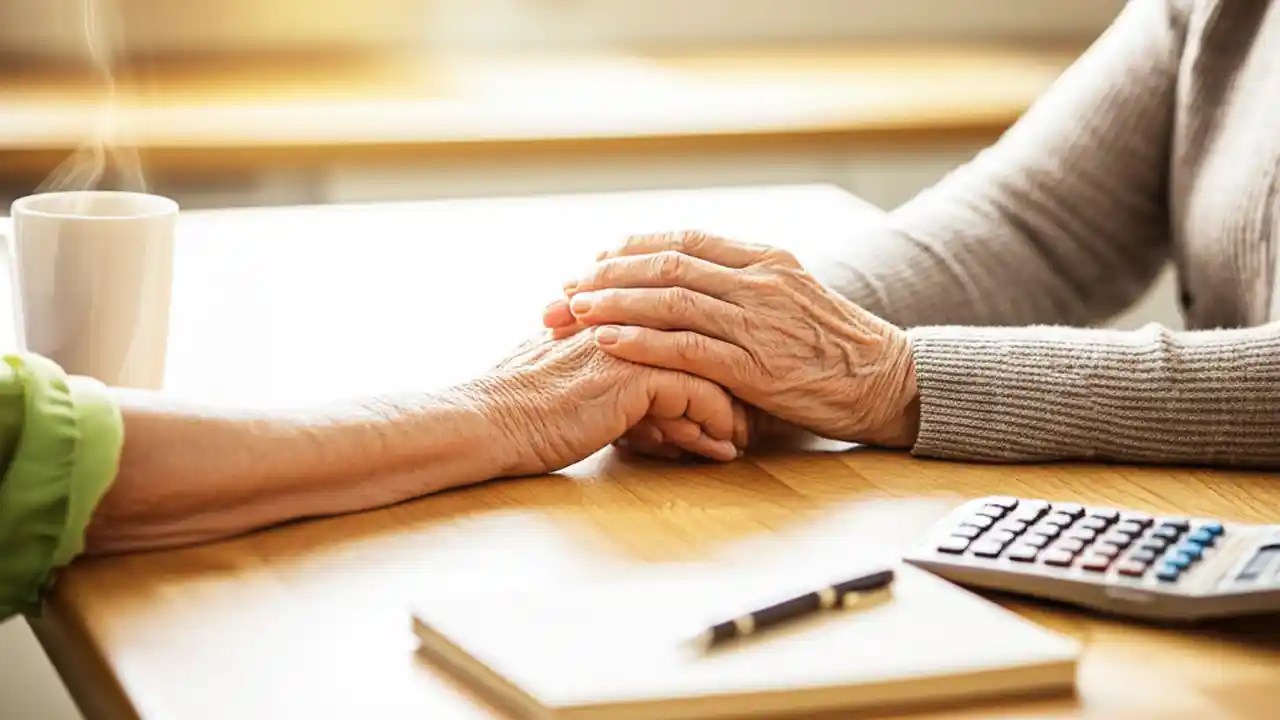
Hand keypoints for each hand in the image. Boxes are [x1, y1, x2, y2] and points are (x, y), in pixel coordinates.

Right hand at [475, 331, 747, 475]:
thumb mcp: (566, 376)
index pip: (678, 321)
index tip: (726, 388)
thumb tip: (632, 399)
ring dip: (729, 407)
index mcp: (609, 312)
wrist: (489, 421)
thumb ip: (601, 370)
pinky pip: (698, 394)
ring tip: (739, 439)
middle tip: (750, 416)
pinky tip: (722, 448)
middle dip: (729, 382)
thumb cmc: (518, 408)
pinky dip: (715, 423)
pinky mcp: (636, 375)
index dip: (706, 355)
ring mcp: (632, 342)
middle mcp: (625, 318)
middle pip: (702, 339)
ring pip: (707, 365)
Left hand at [542, 231, 919, 446]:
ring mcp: (759, 321)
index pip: (683, 240)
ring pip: (670, 300)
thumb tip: (685, 285)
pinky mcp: (757, 365)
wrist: (887, 381)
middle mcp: (759, 281)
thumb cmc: (833, 347)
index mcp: (765, 259)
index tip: (591, 263)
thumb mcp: (791, 297)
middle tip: (560, 293)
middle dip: (604, 277)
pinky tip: (606, 341)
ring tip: (569, 312)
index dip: (630, 250)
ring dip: (611, 305)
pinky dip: (641, 341)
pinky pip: (687, 347)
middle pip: (665, 265)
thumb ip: (741, 286)